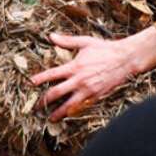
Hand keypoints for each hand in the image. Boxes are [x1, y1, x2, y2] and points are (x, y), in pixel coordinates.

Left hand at [31, 26, 155, 119]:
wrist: (125, 59)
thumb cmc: (105, 49)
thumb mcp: (85, 42)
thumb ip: (67, 41)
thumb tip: (51, 36)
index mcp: (74, 66)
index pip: (52, 74)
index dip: (39, 79)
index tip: (30, 83)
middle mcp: (79, 80)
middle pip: (56, 93)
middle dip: (44, 101)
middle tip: (36, 107)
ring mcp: (88, 90)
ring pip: (68, 105)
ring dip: (58, 112)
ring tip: (50, 118)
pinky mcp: (96, 96)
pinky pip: (82, 106)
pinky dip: (74, 112)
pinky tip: (69, 116)